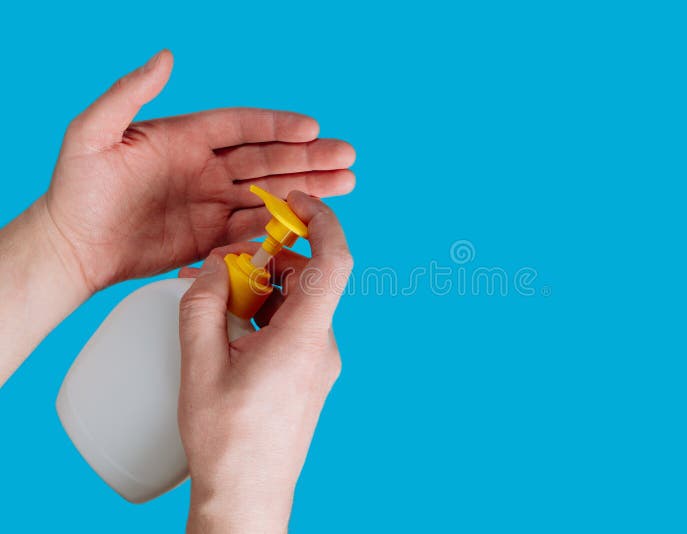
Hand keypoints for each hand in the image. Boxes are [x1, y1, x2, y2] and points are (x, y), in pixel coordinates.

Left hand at [43, 49, 354, 293]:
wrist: (71, 246)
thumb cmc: (75, 187)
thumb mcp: (91, 132)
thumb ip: (127, 94)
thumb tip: (166, 57)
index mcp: (184, 139)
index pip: (241, 127)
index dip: (277, 126)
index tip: (311, 127)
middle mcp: (204, 168)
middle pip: (266, 159)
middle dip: (308, 157)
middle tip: (346, 156)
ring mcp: (210, 203)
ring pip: (268, 192)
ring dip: (307, 188)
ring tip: (345, 183)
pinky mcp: (210, 237)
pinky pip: (251, 228)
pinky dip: (280, 224)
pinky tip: (309, 218)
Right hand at [177, 192, 351, 532]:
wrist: (248, 495)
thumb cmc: (227, 440)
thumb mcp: (199, 366)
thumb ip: (202, 306)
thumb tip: (211, 268)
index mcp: (305, 337)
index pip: (335, 261)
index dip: (322, 221)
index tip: (293, 202)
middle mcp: (323, 346)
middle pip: (309, 279)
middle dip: (270, 260)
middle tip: (223, 264)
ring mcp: (319, 363)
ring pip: (298, 304)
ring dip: (263, 290)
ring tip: (215, 300)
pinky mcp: (309, 375)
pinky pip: (293, 329)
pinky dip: (266, 315)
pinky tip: (229, 327)